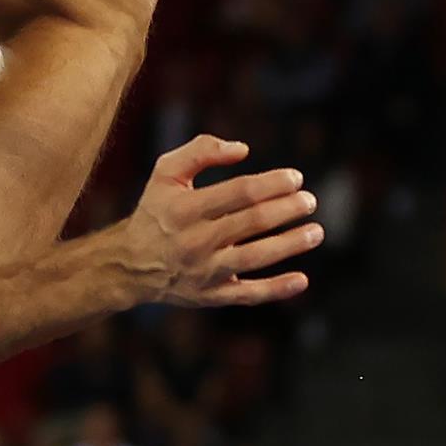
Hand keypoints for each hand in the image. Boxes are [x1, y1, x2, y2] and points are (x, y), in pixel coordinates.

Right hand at [115, 135, 322, 306]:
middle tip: (309, 201)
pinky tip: (302, 280)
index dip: (272, 183)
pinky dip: (276, 289)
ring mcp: (204, 271)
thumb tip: (243, 149)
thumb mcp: (165, 172)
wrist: (130, 264)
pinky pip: (247, 295)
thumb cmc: (156, 211)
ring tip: (316, 232)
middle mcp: (194, 240)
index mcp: (184, 208)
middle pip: (251, 222)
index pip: (238, 192)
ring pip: (254, 257)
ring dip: (290, 245)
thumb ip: (201, 151)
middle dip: (287, 209)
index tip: (295, 178)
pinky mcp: (210, 296)